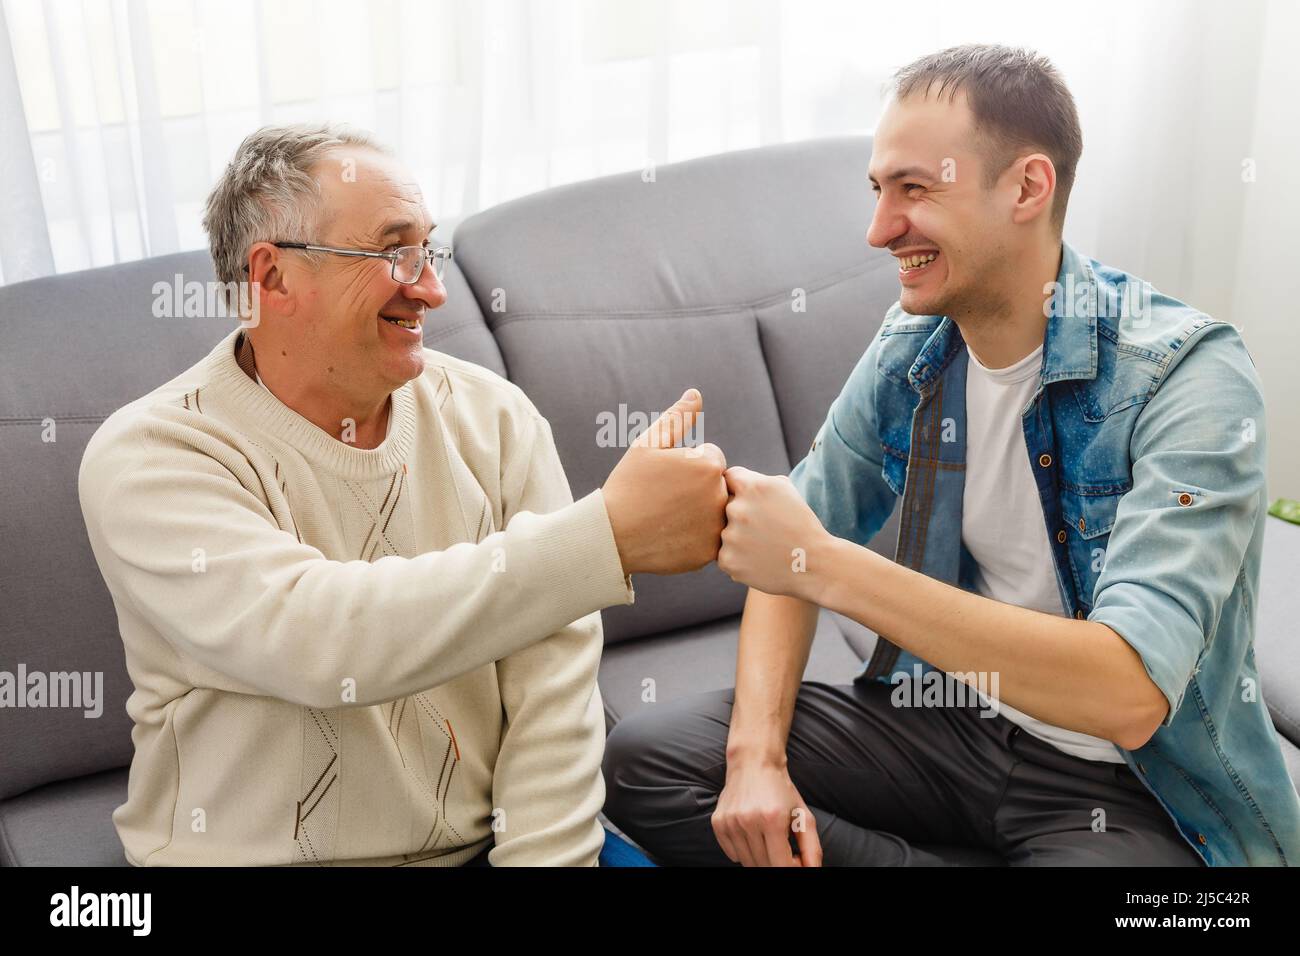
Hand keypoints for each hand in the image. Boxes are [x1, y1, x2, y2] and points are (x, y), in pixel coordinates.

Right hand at [602, 389, 727, 574]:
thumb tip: (696, 394)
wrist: (610, 534)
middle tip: (664, 498)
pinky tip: (670, 535)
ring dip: (698, 512)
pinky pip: (708, 539)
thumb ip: (677, 418)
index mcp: (709, 465)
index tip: (665, 477)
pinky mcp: (708, 552)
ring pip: (714, 512)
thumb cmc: (628, 484)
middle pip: (716, 485)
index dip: (686, 465)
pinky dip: (693, 537)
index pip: (711, 458)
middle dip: (695, 488)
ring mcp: (716, 527)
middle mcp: (719, 495)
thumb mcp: (647, 445)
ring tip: (667, 516)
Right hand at [712, 760, 821, 866]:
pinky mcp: (718, 823)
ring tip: (768, 840)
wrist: (753, 763)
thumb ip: (812, 848)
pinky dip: (744, 852)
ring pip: (747, 862)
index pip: (781, 865)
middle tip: (783, 848)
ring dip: (761, 858)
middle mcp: (748, 821)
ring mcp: (730, 822)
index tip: (795, 859)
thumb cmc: (781, 790)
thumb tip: (812, 871)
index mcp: (772, 819)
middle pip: (764, 866)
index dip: (792, 868)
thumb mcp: (803, 816)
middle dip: (777, 862)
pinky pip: (732, 855)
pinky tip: (752, 835)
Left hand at [717, 466, 828, 599]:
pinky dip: (738, 557)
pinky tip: (759, 559)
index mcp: (752, 487)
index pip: (729, 478)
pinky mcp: (728, 560)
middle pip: (724, 506)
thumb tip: (729, 478)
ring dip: (737, 537)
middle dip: (739, 514)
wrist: (814, 564)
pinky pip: (724, 554)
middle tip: (762, 528)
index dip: (740, 489)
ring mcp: (730, 536)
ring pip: (723, 531)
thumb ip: (754, 479)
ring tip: (763, 545)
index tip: (753, 502)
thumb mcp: (785, 490)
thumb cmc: (800, 524)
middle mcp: (737, 509)